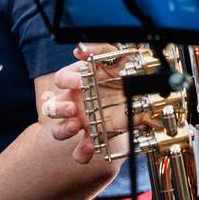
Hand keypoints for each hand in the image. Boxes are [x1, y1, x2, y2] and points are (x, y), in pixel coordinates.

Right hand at [43, 43, 130, 163]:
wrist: (146, 93)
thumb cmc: (128, 71)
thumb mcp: (119, 55)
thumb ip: (100, 48)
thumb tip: (79, 48)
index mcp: (80, 81)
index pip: (62, 79)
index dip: (67, 81)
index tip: (81, 82)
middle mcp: (76, 101)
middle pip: (52, 107)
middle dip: (58, 109)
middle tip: (73, 109)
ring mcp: (83, 120)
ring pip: (58, 129)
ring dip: (62, 130)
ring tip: (75, 126)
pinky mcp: (94, 136)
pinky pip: (80, 149)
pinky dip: (81, 151)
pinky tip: (90, 147)